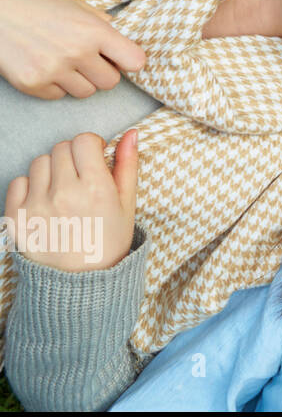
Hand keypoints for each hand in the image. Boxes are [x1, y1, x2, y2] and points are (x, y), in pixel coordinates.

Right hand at [0, 0, 144, 98]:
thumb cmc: (33, 5)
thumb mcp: (74, 5)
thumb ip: (101, 23)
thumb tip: (122, 38)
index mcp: (94, 30)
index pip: (135, 61)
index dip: (128, 61)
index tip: (119, 58)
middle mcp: (77, 52)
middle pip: (110, 82)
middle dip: (102, 73)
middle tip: (87, 61)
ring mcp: (54, 70)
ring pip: (85, 92)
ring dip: (79, 81)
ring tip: (62, 62)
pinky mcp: (32, 84)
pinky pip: (58, 95)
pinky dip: (54, 85)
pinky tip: (43, 66)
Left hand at [3, 130, 138, 271]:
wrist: (80, 283)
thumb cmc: (108, 242)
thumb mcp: (127, 205)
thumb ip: (127, 165)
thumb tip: (130, 134)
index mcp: (96, 190)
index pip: (84, 141)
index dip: (92, 145)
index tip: (95, 158)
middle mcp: (65, 194)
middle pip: (61, 148)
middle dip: (73, 157)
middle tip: (81, 178)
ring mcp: (37, 206)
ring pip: (40, 162)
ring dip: (52, 170)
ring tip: (63, 191)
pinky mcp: (16, 217)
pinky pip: (18, 181)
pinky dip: (31, 186)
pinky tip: (46, 202)